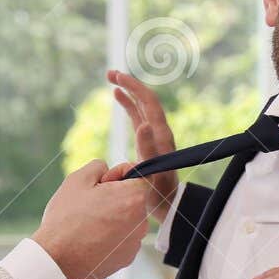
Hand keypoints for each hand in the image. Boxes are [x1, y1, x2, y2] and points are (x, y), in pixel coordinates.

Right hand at [32, 161, 149, 278]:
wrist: (56, 258)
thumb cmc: (66, 218)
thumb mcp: (77, 179)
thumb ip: (99, 166)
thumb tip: (108, 169)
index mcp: (133, 197)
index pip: (142, 176)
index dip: (122, 175)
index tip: (103, 183)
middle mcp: (141, 221)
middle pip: (134, 200)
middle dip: (116, 198)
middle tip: (90, 205)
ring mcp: (135, 242)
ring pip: (128, 221)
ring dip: (114, 218)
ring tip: (88, 225)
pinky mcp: (127, 258)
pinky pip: (123, 240)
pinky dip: (111, 238)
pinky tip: (91, 240)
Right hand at [100, 69, 178, 222]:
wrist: (167, 205)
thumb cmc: (159, 192)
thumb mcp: (153, 172)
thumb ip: (148, 149)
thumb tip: (143, 123)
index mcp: (161, 135)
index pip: (149, 102)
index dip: (134, 87)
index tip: (117, 77)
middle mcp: (159, 132)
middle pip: (145, 100)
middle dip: (130, 84)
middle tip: (110, 73)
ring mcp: (153, 136)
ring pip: (141, 106)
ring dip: (128, 91)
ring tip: (111, 79)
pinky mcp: (147, 142)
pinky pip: (137, 116)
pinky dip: (128, 104)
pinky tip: (117, 96)